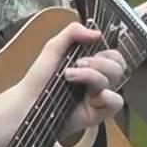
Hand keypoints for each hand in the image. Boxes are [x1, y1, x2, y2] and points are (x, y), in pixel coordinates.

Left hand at [13, 22, 125, 139]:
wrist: (28, 102)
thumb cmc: (39, 77)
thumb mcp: (53, 48)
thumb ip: (72, 33)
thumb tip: (98, 33)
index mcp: (91, 65)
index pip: (113, 55)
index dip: (107, 52)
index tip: (87, 53)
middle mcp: (97, 80)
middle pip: (117, 67)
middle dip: (99, 62)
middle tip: (78, 63)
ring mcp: (98, 97)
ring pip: (114, 81)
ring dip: (94, 75)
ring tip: (70, 76)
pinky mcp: (97, 113)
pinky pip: (116, 103)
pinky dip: (110, 97)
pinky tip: (96, 95)